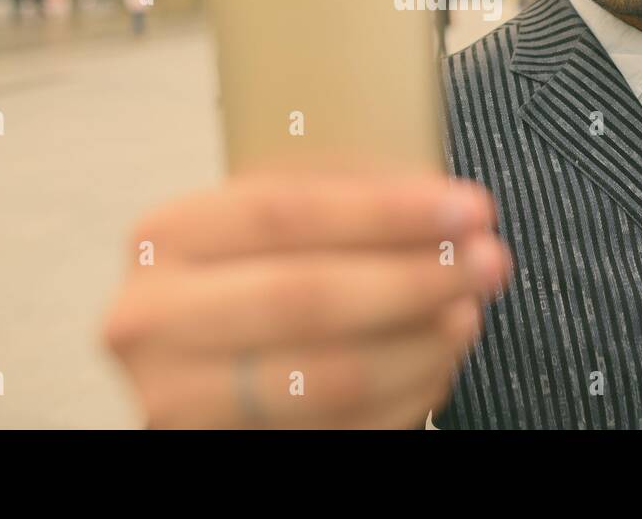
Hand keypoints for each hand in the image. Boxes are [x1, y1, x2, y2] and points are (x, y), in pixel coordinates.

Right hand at [102, 169, 510, 427]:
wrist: (197, 357)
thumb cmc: (246, 271)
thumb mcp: (267, 218)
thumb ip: (334, 195)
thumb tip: (436, 200)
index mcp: (166, 236)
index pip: (281, 213)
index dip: (382, 211)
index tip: (462, 205)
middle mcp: (156, 319)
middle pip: (304, 296)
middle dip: (413, 277)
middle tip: (485, 260)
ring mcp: (181, 397)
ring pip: (327, 376)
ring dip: (420, 344)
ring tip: (469, 311)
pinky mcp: (220, 447)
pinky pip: (336, 428)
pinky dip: (403, 395)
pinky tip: (437, 360)